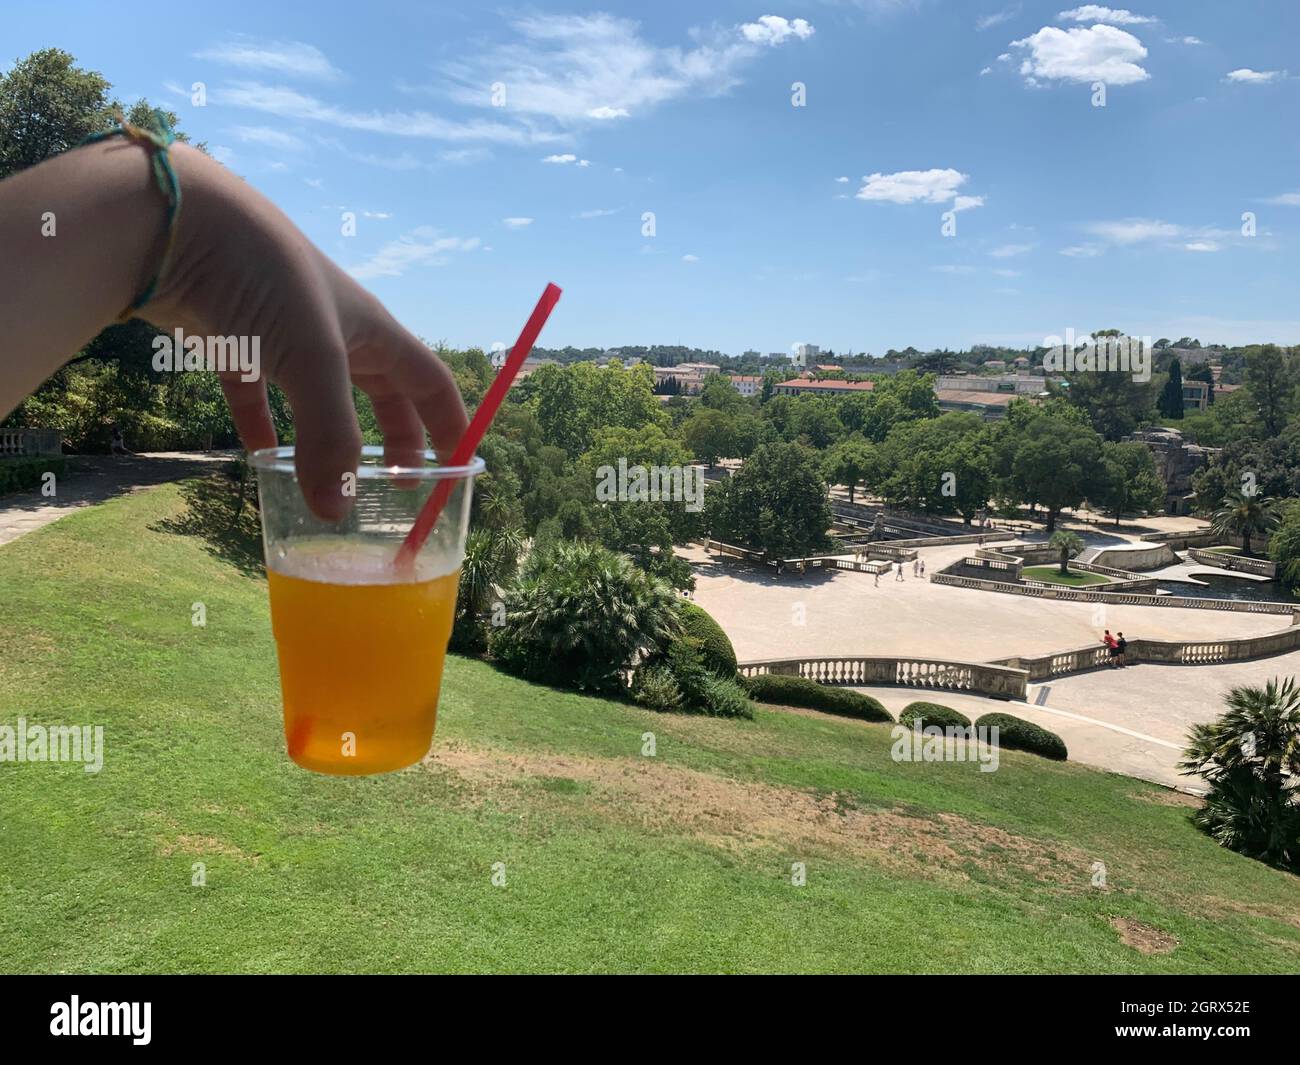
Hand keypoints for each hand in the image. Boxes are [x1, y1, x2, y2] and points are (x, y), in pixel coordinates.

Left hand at [149, 144, 467, 519]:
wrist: (179, 221)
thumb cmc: (265, 278)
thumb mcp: (313, 360)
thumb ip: (329, 437)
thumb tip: (335, 511)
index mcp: (372, 328)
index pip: (428, 381)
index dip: (448, 422)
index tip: (456, 465)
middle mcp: (335, 332)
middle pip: (381, 392)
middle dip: (396, 437)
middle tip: (397, 485)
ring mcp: (282, 336)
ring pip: (320, 397)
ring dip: (330, 438)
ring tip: (332, 479)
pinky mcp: (232, 341)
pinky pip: (256, 395)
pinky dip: (264, 428)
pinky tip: (262, 457)